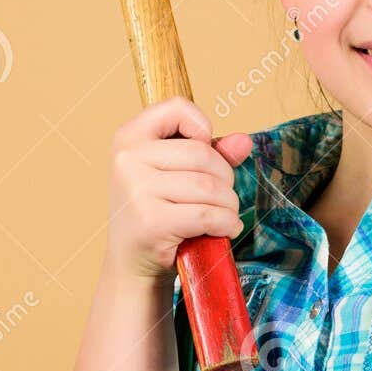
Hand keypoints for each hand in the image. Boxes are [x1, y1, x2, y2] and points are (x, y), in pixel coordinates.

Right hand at [104, 97, 252, 282]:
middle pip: (202, 153)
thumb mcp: (178, 174)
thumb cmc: (159, 212)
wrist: (133, 263)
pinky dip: (226, 224)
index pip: (176, 107)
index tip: (203, 149)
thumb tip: (244, 142)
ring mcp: (136, 191)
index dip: (201, 127)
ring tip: (222, 216)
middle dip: (225, 178)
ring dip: (228, 205)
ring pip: (210, 187)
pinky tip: (224, 229)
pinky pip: (209, 215)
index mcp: (129, 137)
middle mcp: (127, 160)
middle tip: (220, 198)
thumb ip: (212, 153)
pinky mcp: (151, 222)